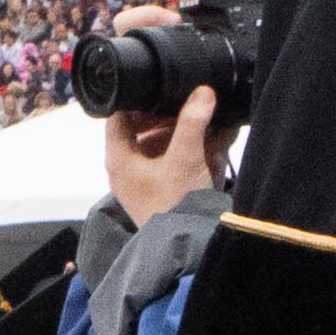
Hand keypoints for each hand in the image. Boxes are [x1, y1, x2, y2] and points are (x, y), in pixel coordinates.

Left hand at [99, 8, 222, 223]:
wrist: (187, 245)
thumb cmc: (175, 203)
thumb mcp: (185, 157)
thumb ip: (193, 122)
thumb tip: (203, 91)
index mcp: (118, 157)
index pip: (119, 116)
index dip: (139, 100)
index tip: (162, 89)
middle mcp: (126, 168)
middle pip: (141, 129)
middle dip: (168, 116)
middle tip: (190, 104)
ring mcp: (143, 180)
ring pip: (161, 145)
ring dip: (184, 131)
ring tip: (208, 118)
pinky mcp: (162, 190)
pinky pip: (175, 161)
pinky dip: (193, 149)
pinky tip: (217, 138)